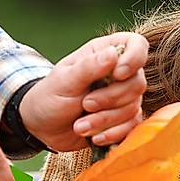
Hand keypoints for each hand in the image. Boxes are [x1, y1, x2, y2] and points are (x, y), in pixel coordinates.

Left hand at [17, 32, 147, 154]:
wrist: (42, 126)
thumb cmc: (50, 96)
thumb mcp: (64, 80)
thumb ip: (88, 67)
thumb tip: (112, 54)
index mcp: (104, 53)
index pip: (136, 44)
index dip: (135, 58)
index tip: (118, 74)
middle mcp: (117, 73)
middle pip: (137, 83)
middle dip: (111, 99)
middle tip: (85, 104)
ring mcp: (121, 97)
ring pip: (133, 107)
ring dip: (105, 120)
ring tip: (80, 125)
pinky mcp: (122, 120)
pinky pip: (132, 127)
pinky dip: (112, 134)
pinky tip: (94, 137)